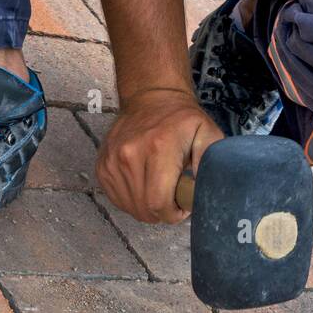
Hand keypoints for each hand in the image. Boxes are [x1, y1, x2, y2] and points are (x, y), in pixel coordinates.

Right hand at [97, 88, 223, 223]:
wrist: (151, 98)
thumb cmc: (182, 120)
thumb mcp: (207, 134)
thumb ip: (210, 165)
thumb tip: (206, 192)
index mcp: (158, 149)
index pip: (158, 203)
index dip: (172, 214)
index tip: (182, 207)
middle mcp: (130, 155)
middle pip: (144, 209)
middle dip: (161, 212)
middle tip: (173, 199)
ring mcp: (112, 161)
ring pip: (130, 207)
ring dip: (146, 207)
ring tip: (159, 190)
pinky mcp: (102, 166)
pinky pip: (117, 199)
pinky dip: (132, 200)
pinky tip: (144, 186)